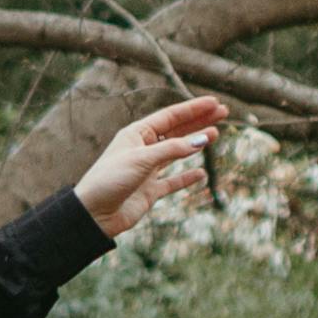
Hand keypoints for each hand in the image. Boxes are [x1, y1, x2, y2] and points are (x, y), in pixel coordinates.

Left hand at [69, 94, 227, 237]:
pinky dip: (187, 177)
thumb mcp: (142, 160)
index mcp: (136, 134)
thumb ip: (172, 150)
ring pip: (177, 153)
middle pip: (176, 131)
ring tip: (216, 134)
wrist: (94, 214)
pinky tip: (201, 173)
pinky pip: (173, 181)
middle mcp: (143, 149)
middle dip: (199, 121)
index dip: (193, 109)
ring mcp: (148, 170)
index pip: (170, 117)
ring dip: (196, 143)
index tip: (214, 103)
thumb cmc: (110, 180)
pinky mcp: (150, 190)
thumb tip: (201, 139)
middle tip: (223, 113)